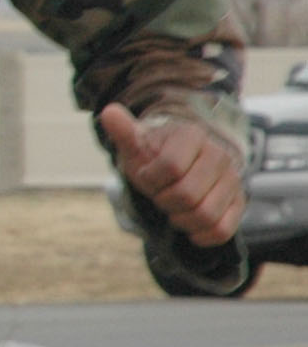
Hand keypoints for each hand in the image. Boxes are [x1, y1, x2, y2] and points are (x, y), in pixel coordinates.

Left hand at [98, 103, 244, 247]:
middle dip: (164, 201)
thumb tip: (108, 112)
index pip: (170, 167)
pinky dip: (200, 234)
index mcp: (192, 136)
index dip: (151, 179)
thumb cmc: (151, 157)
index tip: (146, 176)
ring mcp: (232, 179)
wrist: (174, 167)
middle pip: (187, 195)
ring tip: (173, 209)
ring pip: (206, 215)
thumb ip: (124, 132)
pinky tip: (188, 226)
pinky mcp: (238, 202)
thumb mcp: (135, 145)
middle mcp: (219, 155)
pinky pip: (222, 229)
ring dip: (180, 219)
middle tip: (160, 194)